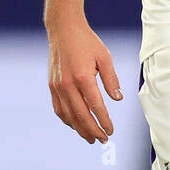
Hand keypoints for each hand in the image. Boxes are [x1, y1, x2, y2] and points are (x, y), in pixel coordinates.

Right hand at [46, 17, 121, 143]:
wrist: (63, 29)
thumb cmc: (87, 42)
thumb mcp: (104, 57)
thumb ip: (111, 79)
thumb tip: (118, 99)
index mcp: (83, 77)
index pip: (96, 106)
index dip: (104, 121)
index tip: (111, 131)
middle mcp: (68, 85)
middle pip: (81, 116)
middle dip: (93, 131)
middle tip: (103, 140)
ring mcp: (57, 86)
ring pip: (68, 116)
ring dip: (79, 129)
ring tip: (90, 138)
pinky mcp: (52, 85)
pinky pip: (58, 109)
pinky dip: (67, 120)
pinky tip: (76, 125)